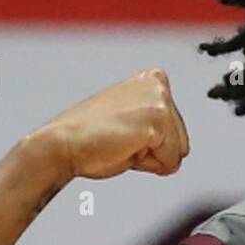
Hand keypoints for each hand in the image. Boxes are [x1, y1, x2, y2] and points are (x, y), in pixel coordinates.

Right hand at [39, 68, 189, 179]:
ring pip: (178, 152)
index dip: (150, 143)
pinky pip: (171, 162)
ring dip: (150, 158)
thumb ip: (157, 128)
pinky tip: (124, 148)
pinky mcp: (157, 120)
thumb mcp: (132, 122)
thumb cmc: (90, 138)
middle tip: (121, 140)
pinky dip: (148, 165)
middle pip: (182, 142)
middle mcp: (158, 85)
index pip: (176, 131)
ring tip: (122, 143)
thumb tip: (179, 155)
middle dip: (153, 151)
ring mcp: (159, 100)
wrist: (62, 144)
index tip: (122, 132)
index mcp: (153, 80)